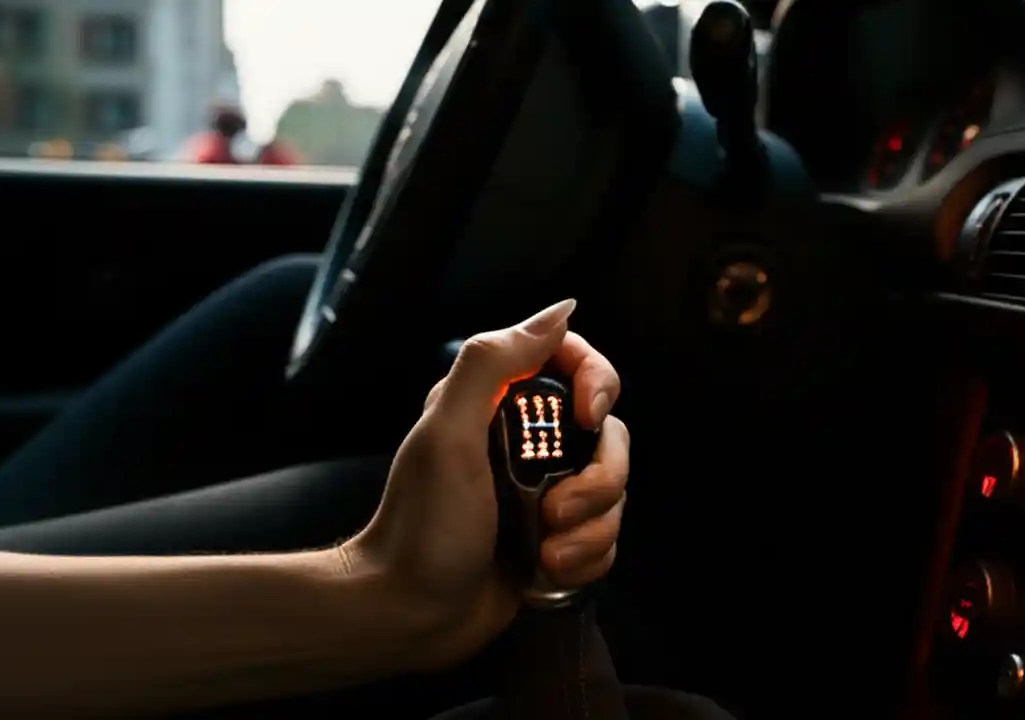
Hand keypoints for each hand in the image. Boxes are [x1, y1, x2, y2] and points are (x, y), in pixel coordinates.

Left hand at [342, 299, 628, 668]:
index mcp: (497, 403)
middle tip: (556, 511)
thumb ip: (491, 363)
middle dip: (599, 479)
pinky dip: (588, 556)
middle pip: (608, 433)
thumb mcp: (447, 435)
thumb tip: (561, 310)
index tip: (588, 418)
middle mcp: (526, 441)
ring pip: (613, 490)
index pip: (573, 363)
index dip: (596, 382)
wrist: (411, 615)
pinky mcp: (559, 537)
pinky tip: (551, 572)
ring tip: (547, 553)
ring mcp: (546, 491)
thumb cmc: (422, 525)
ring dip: (592, 527)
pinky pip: (607, 535)